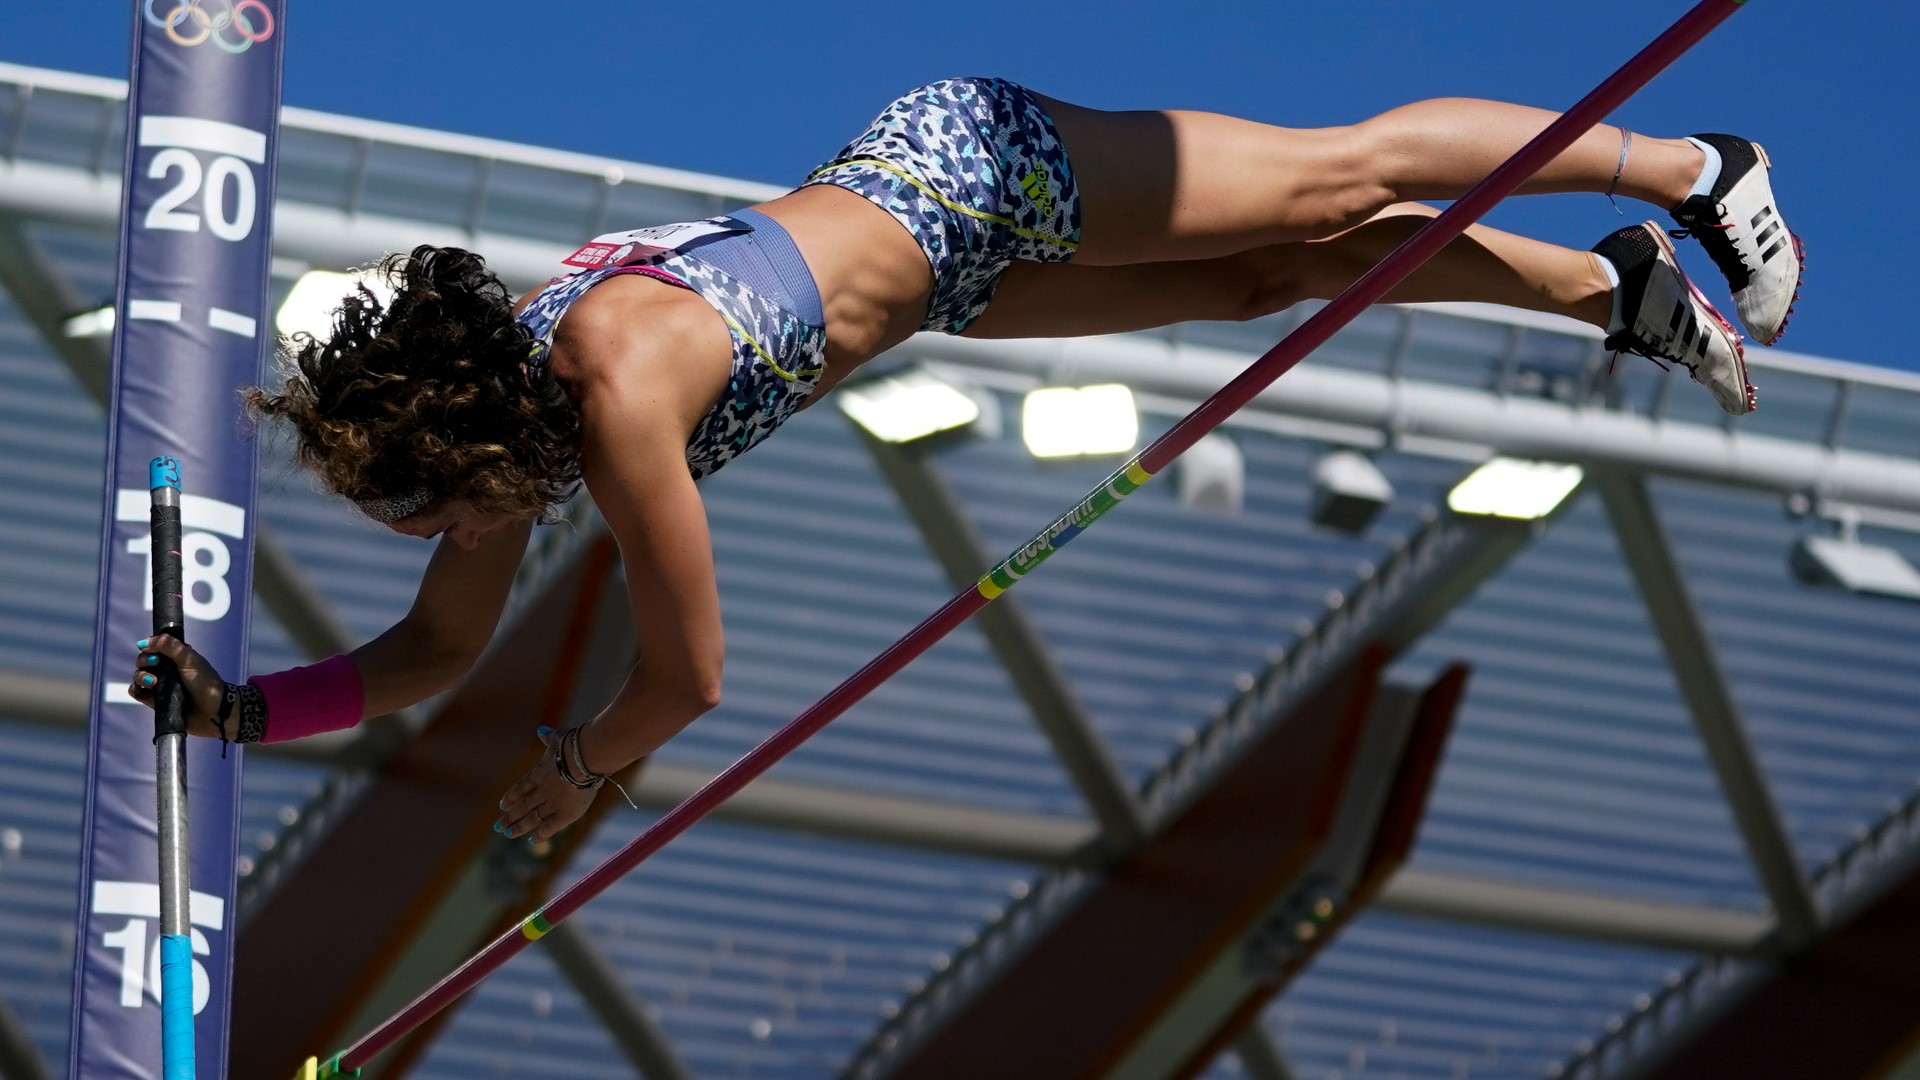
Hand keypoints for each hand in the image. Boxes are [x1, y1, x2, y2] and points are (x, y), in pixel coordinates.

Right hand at [128, 634, 229, 738]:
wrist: (214, 711)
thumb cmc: (205, 682)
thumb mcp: (190, 659)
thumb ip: (170, 646)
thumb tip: (145, 642)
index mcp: (176, 656)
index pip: (154, 646)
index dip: (150, 646)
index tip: (153, 649)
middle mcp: (166, 669)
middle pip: (143, 660)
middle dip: (144, 660)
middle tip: (155, 663)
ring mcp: (160, 685)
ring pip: (139, 675)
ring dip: (140, 675)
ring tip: (153, 681)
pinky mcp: (155, 701)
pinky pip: (137, 692)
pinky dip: (135, 688)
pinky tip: (143, 688)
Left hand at [495, 726, 598, 842]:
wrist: (584, 758)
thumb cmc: (574, 745)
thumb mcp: (558, 738)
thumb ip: (549, 737)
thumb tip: (541, 730)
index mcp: (539, 774)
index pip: (521, 788)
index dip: (511, 797)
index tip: (502, 805)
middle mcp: (541, 791)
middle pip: (522, 807)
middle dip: (509, 817)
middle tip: (498, 827)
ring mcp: (551, 804)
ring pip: (531, 819)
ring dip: (518, 828)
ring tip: (508, 834)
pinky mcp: (564, 815)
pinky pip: (549, 827)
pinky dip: (540, 835)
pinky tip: (531, 841)